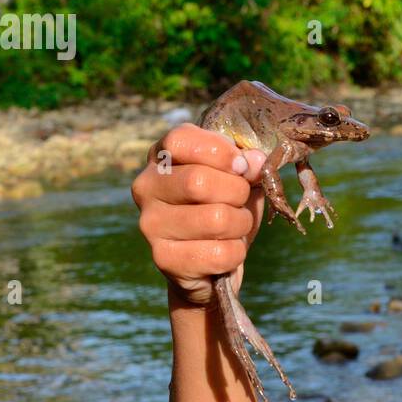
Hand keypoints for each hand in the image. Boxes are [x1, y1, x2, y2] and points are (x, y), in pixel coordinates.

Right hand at [131, 123, 266, 307]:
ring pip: (215, 219)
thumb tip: (254, 162)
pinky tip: (226, 251)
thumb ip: (247, 166)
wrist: (210, 261)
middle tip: (240, 201)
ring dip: (241, 224)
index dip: (220, 152)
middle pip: (198, 181)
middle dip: (237, 193)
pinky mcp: (163, 258)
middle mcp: (147, 186)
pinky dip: (237, 252)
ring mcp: (150, 224)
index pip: (180, 140)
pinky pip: (219, 254)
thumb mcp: (239, 179)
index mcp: (161, 157)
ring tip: (235, 226)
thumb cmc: (224, 207)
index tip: (241, 166)